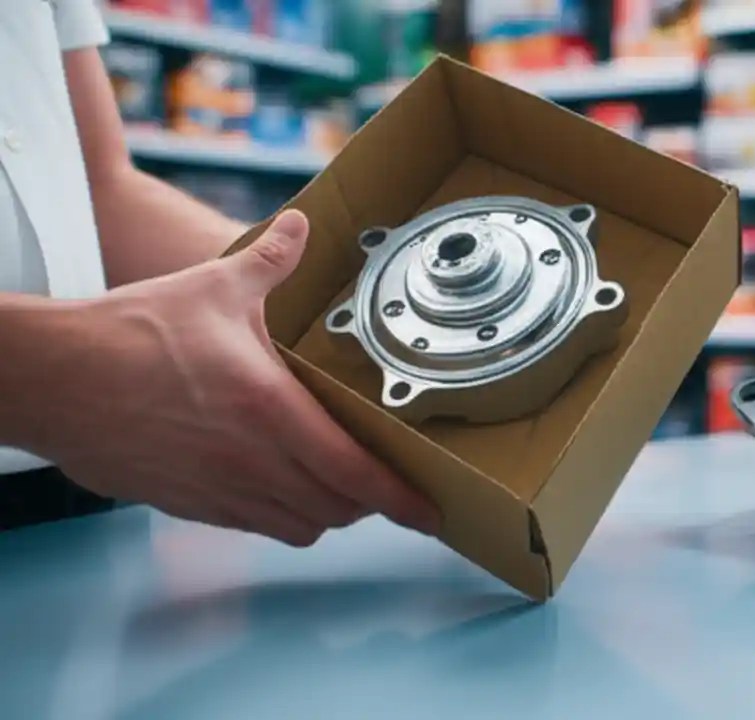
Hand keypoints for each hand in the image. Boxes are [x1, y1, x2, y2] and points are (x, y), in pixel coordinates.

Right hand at [31, 210, 440, 545]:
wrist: (52, 378)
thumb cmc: (130, 332)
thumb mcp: (213, 286)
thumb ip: (271, 261)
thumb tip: (301, 226)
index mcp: (269, 409)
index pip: (353, 472)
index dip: (400, 498)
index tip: (430, 511)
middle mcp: (252, 461)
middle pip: (336, 509)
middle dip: (369, 501)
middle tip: (384, 480)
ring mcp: (219, 491)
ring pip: (298, 526)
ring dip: (327, 512)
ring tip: (336, 484)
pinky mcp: (189, 504)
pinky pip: (255, 527)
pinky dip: (281, 515)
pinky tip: (280, 485)